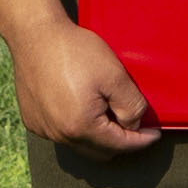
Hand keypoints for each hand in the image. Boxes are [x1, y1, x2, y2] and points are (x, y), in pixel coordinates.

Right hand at [8, 14, 158, 155]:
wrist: (34, 34)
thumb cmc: (75, 51)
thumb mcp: (115, 75)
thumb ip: (131, 106)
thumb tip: (134, 125)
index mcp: (81, 127)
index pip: (119, 145)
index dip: (141, 141)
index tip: (154, 134)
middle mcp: (60, 135)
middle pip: (99, 153)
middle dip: (120, 142)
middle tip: (134, 125)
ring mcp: (43, 129)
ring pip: (79, 145)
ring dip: (97, 135)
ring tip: (108, 113)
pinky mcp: (32, 120)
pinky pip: (60, 134)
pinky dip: (76, 128)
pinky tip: (82, 107)